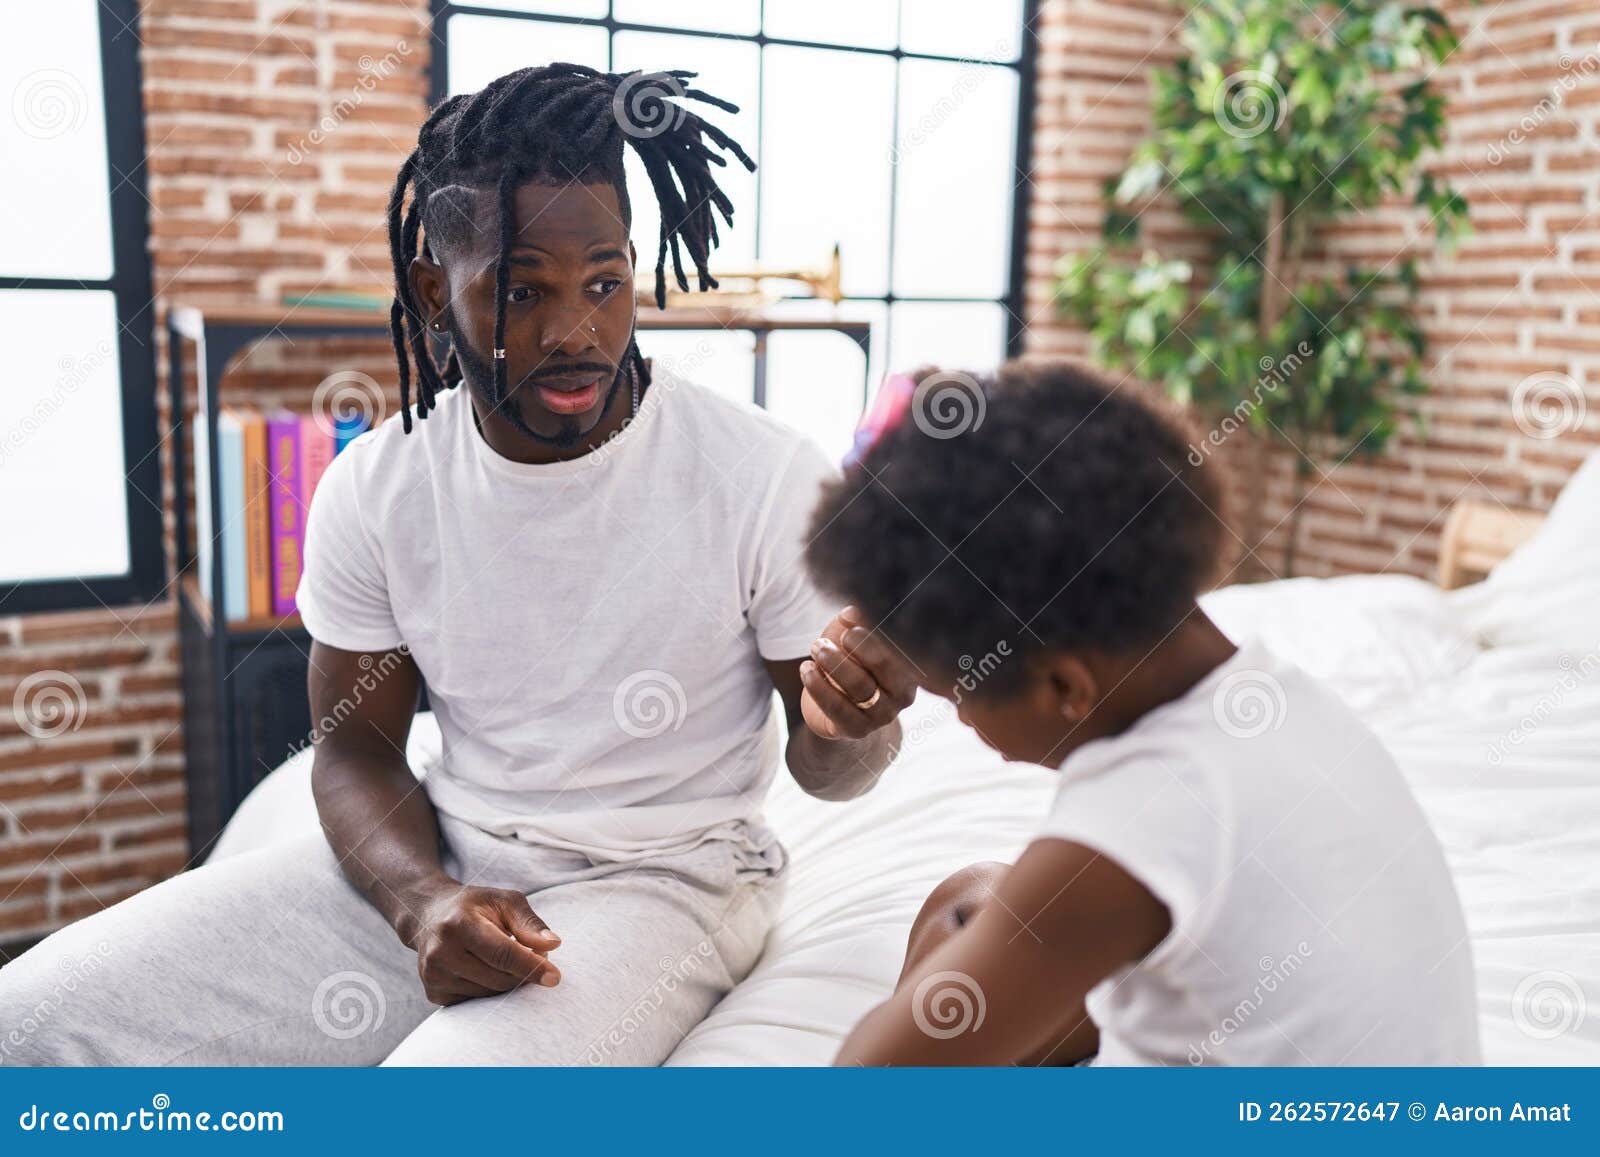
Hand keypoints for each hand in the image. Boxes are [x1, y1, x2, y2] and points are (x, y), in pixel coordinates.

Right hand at [400, 880, 561, 1005]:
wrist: (428, 916)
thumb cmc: (474, 906)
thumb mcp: (504, 901)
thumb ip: (529, 923)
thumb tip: (553, 945)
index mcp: (458, 924)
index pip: (501, 954)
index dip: (530, 966)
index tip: (555, 977)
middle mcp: (440, 952)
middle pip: (498, 977)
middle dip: (524, 972)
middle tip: (535, 957)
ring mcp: (433, 976)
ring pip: (489, 993)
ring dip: (509, 981)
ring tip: (508, 958)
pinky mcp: (434, 993)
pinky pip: (475, 1002)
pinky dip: (490, 989)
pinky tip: (486, 969)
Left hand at [799, 606, 917, 740]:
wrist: (838, 708)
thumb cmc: (850, 664)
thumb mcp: (851, 639)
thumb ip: (853, 623)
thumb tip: (851, 611)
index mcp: (910, 666)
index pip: (899, 643)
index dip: (874, 627)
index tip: (848, 616)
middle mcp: (904, 693)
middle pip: (883, 664)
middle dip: (854, 645)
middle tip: (828, 635)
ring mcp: (884, 714)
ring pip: (859, 686)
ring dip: (833, 663)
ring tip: (815, 647)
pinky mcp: (859, 730)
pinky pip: (837, 707)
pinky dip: (818, 686)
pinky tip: (806, 669)